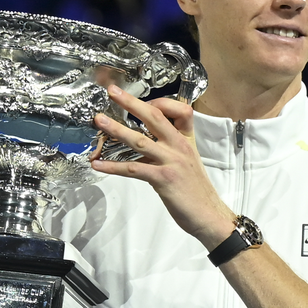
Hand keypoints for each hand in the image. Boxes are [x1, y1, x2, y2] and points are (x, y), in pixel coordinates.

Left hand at [91, 85, 235, 249]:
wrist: (209, 215)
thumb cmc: (195, 190)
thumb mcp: (186, 161)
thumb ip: (167, 149)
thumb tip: (141, 143)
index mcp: (187, 140)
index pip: (181, 110)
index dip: (162, 101)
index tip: (143, 101)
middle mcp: (179, 146)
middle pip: (154, 117)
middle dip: (131, 102)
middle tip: (112, 91)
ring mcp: (171, 161)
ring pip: (140, 140)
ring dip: (116, 129)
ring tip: (99, 121)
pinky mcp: (163, 178)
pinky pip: (133, 169)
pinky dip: (113, 167)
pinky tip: (98, 164)